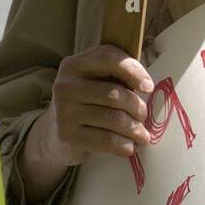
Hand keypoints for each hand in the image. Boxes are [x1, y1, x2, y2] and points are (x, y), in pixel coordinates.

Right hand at [45, 44, 152, 168]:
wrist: (55, 130)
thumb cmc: (88, 100)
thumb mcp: (97, 80)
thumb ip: (118, 74)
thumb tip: (146, 85)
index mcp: (75, 65)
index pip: (108, 57)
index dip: (133, 71)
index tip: (148, 87)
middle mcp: (65, 85)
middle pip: (114, 94)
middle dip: (137, 107)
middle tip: (143, 115)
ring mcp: (64, 111)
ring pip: (114, 119)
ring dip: (135, 129)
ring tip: (142, 134)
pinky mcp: (67, 135)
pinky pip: (106, 140)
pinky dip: (124, 145)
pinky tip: (130, 147)